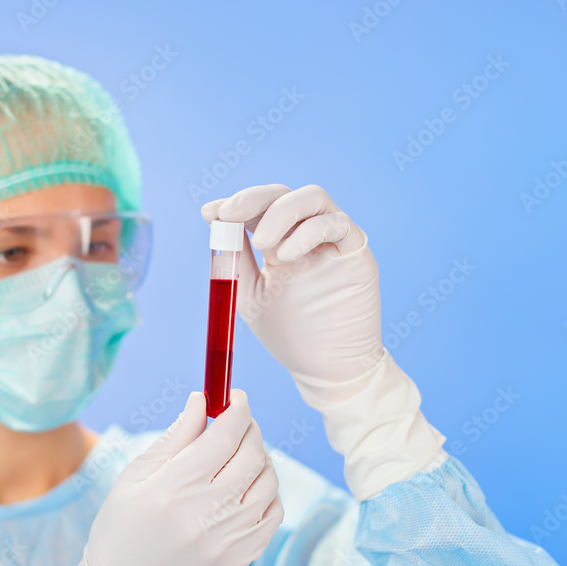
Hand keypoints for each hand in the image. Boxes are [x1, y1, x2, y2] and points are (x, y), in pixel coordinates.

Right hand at [49, 390, 282, 565]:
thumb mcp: (137, 474)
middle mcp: (206, 513)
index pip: (225, 435)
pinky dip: (267, 491)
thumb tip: (202, 400)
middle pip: (252, 455)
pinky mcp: (240, 559)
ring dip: (260, 458)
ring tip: (241, 454)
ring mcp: (228, 540)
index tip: (235, 397)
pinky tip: (247, 486)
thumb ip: (177, 436)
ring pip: (268, 482)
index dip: (236, 409)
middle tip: (239, 421)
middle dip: (250, 428)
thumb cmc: (124, 524)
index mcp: (175, 487)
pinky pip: (272, 513)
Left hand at [202, 184, 444, 501]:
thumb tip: (216, 221)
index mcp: (280, 243)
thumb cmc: (289, 335)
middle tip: (230, 214)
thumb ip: (235, 259)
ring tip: (262, 245)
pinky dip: (308, 232)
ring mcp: (333, 240)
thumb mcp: (249, 294)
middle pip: (282, 195)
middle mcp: (307, 235)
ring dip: (280, 213)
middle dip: (253, 199)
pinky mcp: (356, 251)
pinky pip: (337, 224)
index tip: (210, 212)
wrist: (325, 369)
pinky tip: (286, 256)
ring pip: (312, 198)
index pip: (259, 208)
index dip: (236, 204)